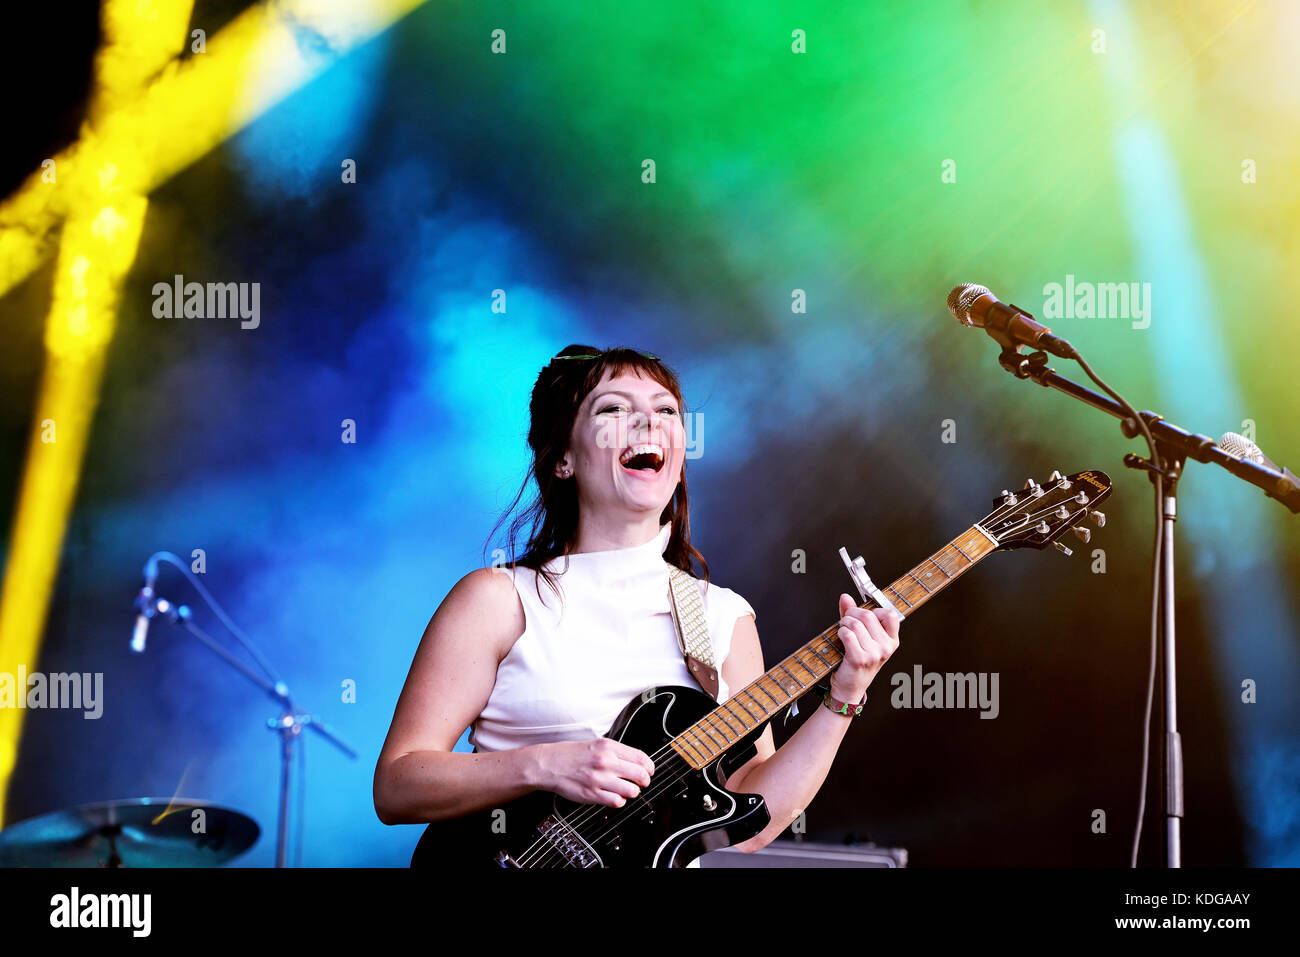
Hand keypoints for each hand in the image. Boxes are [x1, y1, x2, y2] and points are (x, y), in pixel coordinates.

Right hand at [533, 738, 654, 807]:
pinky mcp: (592, 794)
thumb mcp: (595, 744)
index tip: (649, 771)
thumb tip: (636, 761)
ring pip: (631, 791)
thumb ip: (615, 751)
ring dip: (632, 792)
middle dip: (645, 781)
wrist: (548, 764)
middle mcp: (605, 762)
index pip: (641, 757)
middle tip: (642, 782)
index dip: (649, 767)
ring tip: (626, 790)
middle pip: (640, 775)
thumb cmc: (570, 755)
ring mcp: (599, 779)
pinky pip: (616, 802)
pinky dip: (619, 801)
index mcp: (608, 747)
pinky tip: (614, 796)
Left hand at [830, 593, 901, 703]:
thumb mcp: (862, 637)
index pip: (890, 614)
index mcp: (892, 641)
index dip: (874, 610)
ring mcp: (874, 654)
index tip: (864, 616)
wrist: (850, 688)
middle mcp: (886, 647)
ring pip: (855, 623)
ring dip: (844, 623)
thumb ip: (854, 615)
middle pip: (868, 615)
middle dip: (852, 614)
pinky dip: (840, 632)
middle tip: (846, 621)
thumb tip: (845, 597)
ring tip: (842, 630)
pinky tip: (840, 638)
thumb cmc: (856, 660)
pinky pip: (847, 634)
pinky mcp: (859, 659)